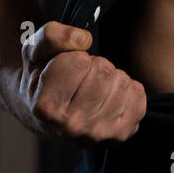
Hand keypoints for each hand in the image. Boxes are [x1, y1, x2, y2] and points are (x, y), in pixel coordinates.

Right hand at [19, 21, 146, 144]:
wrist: (50, 116)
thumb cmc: (43, 79)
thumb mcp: (35, 51)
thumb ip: (53, 36)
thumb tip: (84, 40)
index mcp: (45, 107)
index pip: (79, 61)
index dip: (73, 56)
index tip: (64, 68)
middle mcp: (70, 127)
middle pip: (104, 70)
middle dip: (94, 65)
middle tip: (81, 78)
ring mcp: (97, 135)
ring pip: (123, 82)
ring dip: (111, 77)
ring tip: (93, 88)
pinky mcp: (120, 135)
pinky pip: (138, 95)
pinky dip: (127, 89)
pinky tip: (108, 98)